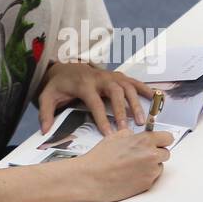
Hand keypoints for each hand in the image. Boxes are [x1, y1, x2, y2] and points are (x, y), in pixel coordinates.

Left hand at [38, 61, 152, 134]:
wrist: (65, 67)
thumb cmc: (59, 86)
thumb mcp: (47, 97)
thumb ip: (45, 113)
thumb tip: (46, 130)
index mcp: (83, 84)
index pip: (95, 102)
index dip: (102, 118)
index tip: (109, 134)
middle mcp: (99, 77)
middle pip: (115, 92)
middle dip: (122, 110)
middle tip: (127, 128)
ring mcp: (110, 75)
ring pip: (127, 86)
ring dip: (136, 103)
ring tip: (142, 120)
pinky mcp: (117, 76)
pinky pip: (134, 81)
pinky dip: (146, 88)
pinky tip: (157, 98)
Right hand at [68, 128, 173, 201]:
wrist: (91, 178)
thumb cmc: (99, 158)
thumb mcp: (114, 137)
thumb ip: (130, 135)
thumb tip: (136, 136)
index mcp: (144, 141)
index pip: (168, 138)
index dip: (162, 140)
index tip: (158, 143)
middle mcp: (151, 155)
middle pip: (166, 154)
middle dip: (156, 154)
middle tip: (142, 156)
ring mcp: (150, 171)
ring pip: (159, 167)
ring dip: (150, 167)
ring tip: (132, 168)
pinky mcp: (147, 185)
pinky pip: (151, 179)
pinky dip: (144, 177)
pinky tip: (130, 176)